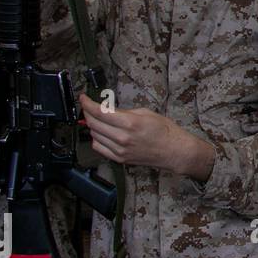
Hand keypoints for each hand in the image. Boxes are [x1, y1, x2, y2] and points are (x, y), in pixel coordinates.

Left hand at [80, 95, 214, 177]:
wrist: (174, 151)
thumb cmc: (165, 131)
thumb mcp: (146, 113)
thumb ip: (124, 112)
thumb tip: (108, 110)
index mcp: (130, 123)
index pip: (99, 112)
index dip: (87, 104)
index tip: (83, 98)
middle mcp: (122, 138)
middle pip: (93, 123)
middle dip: (87, 112)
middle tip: (88, 107)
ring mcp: (119, 150)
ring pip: (94, 135)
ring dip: (92, 125)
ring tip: (98, 119)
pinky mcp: (119, 158)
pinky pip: (99, 147)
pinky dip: (96, 138)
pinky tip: (102, 133)